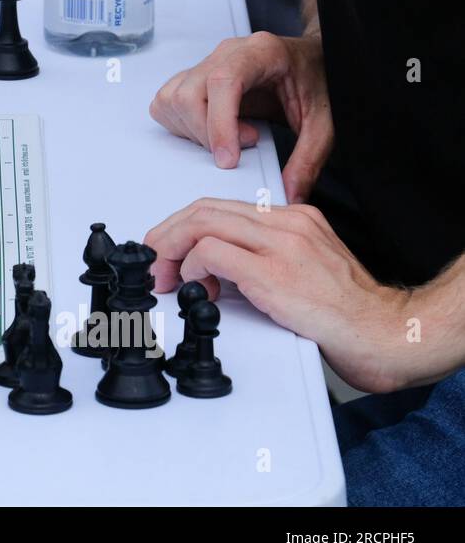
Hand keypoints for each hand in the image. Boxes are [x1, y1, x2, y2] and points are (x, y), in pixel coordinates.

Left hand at [145, 198, 414, 392]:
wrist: (386, 334)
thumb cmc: (348, 313)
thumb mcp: (303, 272)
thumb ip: (266, 260)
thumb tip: (218, 270)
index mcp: (294, 220)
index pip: (222, 208)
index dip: (184, 227)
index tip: (170, 251)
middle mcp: (287, 224)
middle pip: (205, 209)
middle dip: (167, 234)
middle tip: (156, 262)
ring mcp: (281, 245)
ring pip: (202, 222)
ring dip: (171, 249)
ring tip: (168, 276)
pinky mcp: (273, 273)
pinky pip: (212, 252)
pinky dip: (192, 267)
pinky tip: (198, 287)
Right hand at [149, 32, 332, 202]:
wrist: (312, 62)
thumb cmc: (316, 80)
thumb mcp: (324, 122)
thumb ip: (309, 158)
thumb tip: (291, 194)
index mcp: (260, 52)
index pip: (223, 82)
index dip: (219, 123)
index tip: (229, 158)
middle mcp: (227, 53)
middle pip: (189, 95)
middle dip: (207, 134)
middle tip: (243, 145)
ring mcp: (207, 63)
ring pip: (172, 99)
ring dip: (193, 130)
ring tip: (230, 136)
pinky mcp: (193, 76)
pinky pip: (167, 101)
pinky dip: (181, 124)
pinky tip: (210, 130)